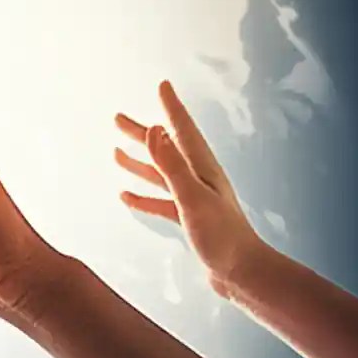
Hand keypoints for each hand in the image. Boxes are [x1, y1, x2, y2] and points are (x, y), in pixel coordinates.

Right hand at [114, 81, 265, 296]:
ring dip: (138, 162)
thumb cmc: (222, 235)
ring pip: (159, 174)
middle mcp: (198, 179)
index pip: (182, 130)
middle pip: (165, 149)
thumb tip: (153, 130)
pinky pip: (159, 202)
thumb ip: (171, 164)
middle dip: (142, 133)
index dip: (171, 107)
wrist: (242, 272)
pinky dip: (141, 196)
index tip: (162, 85)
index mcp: (202, 168)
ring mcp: (192, 199)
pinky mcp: (188, 219)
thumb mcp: (191, 196)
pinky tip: (125, 195)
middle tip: (117, 118)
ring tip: (115, 152)